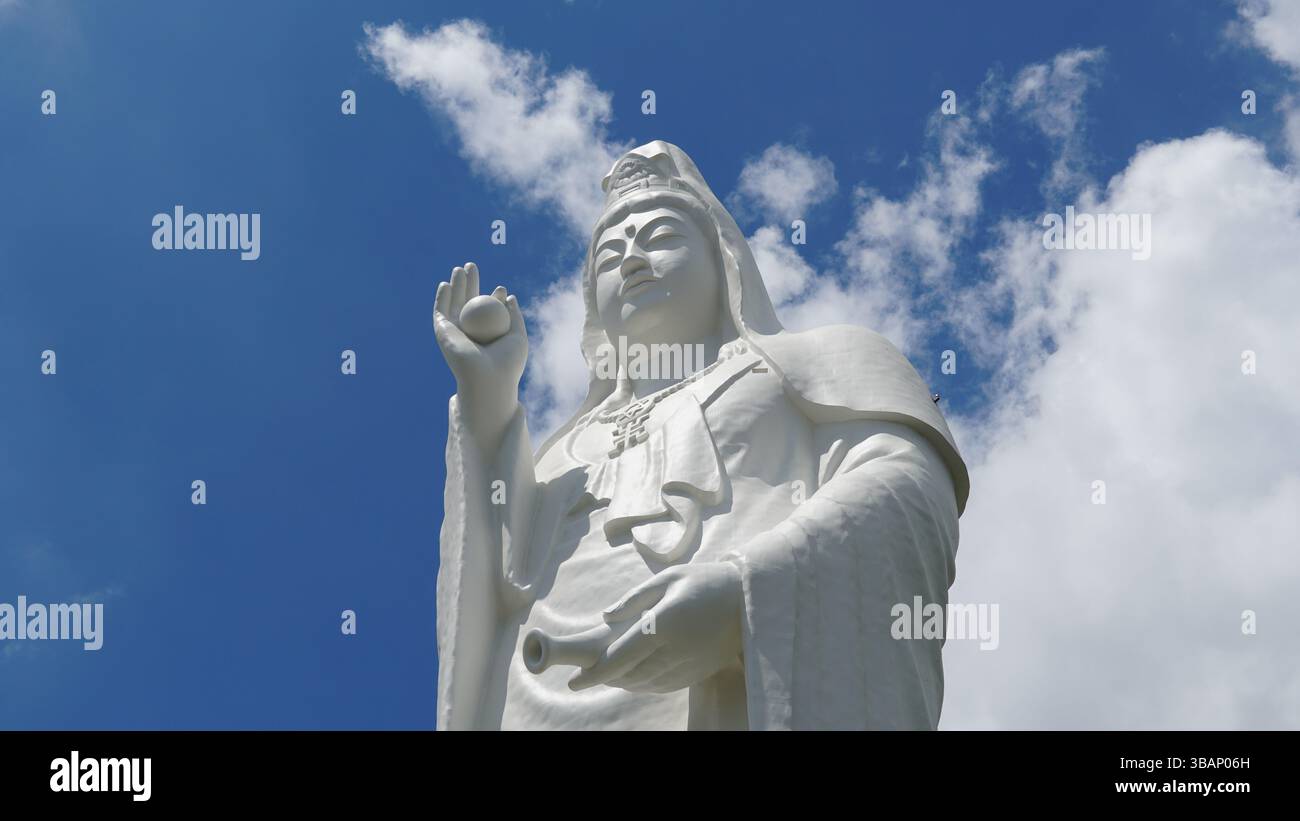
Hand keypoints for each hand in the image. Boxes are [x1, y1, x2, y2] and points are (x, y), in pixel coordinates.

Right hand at [433, 262, 527, 445]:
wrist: (489, 378)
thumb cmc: (508, 363)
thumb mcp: (518, 337)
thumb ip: (515, 317)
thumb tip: (509, 296)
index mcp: (487, 336)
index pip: (489, 312)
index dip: (494, 298)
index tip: (502, 289)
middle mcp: (470, 334)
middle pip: (469, 303)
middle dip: (470, 284)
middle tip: (473, 266)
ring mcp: (455, 333)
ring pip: (454, 303)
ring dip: (456, 285)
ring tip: (460, 268)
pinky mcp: (443, 333)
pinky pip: (442, 311)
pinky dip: (442, 297)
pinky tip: (446, 284)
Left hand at [568, 562, 743, 693]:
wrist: (750, 600)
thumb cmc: (705, 581)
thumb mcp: (669, 578)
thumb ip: (635, 599)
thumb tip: (606, 617)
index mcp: (663, 624)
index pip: (621, 656)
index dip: (595, 672)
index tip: (574, 681)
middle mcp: (675, 650)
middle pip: (630, 674)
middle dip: (605, 678)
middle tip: (584, 677)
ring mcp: (689, 664)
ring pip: (646, 683)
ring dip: (622, 683)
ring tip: (605, 678)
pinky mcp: (699, 672)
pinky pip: (665, 685)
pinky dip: (645, 685)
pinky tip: (634, 680)